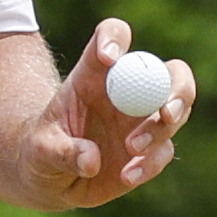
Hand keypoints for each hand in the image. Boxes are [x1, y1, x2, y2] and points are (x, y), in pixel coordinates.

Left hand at [18, 18, 194, 208]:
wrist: (53, 180)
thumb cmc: (42, 151)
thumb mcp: (40, 150)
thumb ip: (62, 151)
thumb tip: (91, 160)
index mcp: (95, 73)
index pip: (112, 36)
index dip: (115, 39)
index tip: (108, 58)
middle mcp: (127, 91)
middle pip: (170, 71)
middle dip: (177, 87)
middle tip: (166, 112)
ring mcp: (143, 120)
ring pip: (175, 112)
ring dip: (159, 130)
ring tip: (131, 149)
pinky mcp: (151, 150)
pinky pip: (164, 152)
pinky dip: (150, 164)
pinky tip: (127, 175)